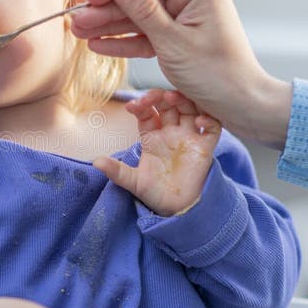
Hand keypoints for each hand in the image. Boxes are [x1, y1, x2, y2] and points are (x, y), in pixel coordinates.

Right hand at [71, 0, 291, 147]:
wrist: (241, 106)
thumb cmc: (217, 74)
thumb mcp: (173, 42)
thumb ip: (143, 10)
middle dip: (107, 10)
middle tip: (77, 20)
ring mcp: (185, 19)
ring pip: (140, 18)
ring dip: (111, 26)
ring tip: (80, 32)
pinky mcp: (179, 39)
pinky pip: (147, 35)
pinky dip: (126, 41)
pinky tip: (100, 45)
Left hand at [94, 89, 220, 215]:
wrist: (176, 210)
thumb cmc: (155, 194)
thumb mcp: (134, 182)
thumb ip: (117, 171)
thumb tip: (95, 162)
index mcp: (152, 137)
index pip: (148, 112)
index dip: (141, 105)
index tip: (132, 106)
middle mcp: (171, 133)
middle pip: (169, 104)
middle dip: (161, 96)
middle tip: (154, 97)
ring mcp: (188, 138)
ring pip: (190, 109)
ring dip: (183, 100)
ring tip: (173, 98)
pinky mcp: (204, 148)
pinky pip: (211, 128)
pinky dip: (208, 120)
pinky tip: (198, 121)